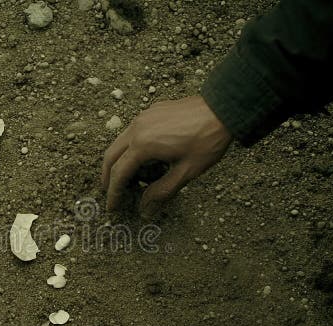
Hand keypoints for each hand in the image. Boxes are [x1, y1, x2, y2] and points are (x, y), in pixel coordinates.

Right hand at [102, 95, 231, 216]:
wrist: (224, 109)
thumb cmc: (208, 141)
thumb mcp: (186, 172)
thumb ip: (161, 192)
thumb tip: (144, 211)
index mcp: (143, 144)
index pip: (119, 173)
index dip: (113, 193)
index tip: (112, 207)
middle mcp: (137, 128)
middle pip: (111, 156)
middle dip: (108, 177)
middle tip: (113, 194)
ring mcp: (143, 117)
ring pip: (120, 142)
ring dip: (120, 162)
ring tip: (134, 179)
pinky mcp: (151, 111)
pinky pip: (132, 132)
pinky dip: (131, 148)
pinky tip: (147, 158)